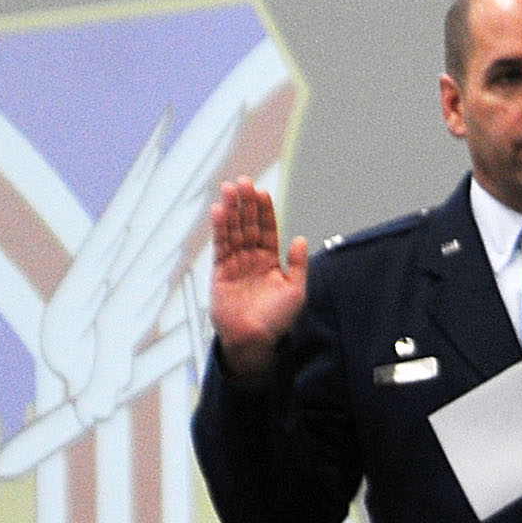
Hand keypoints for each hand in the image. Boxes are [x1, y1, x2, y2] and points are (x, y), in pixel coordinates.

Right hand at [209, 177, 309, 381]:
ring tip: (229, 189)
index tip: (262, 192)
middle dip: (246, 204)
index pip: (268, 230)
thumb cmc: (276, 319)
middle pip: (249, 225)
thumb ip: (298, 264)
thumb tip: (301, 239)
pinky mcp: (220, 272)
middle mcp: (252, 259)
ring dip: (231, 210)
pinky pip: (220, 247)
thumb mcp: (296, 290)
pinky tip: (220, 212)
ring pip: (233, 232)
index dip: (265, 212)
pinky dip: (220, 229)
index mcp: (271, 261)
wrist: (255, 340)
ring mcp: (235, 264)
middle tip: (243, 182)